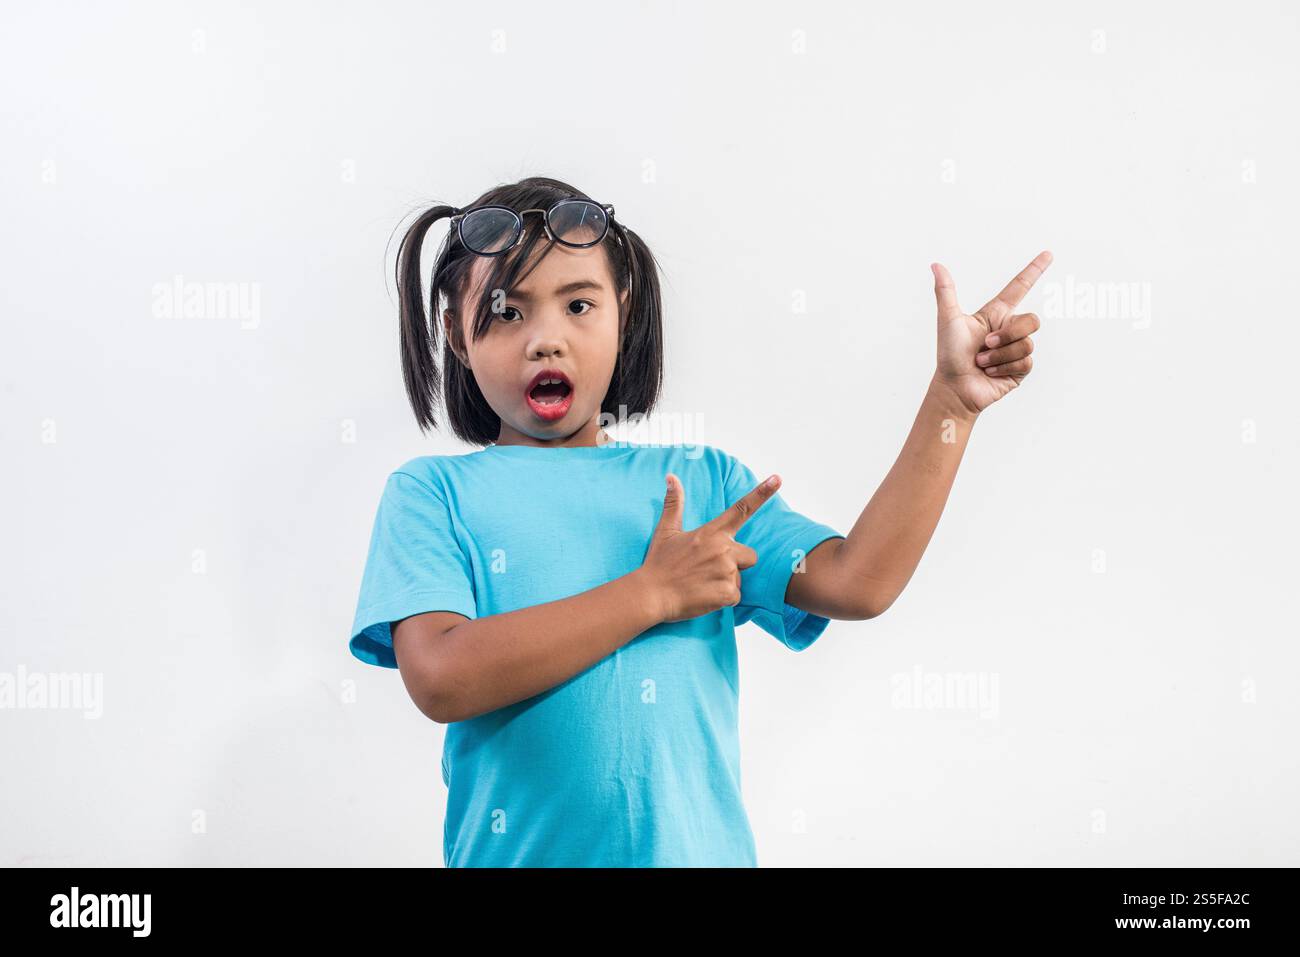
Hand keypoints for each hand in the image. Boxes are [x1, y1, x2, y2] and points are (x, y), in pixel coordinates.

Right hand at [638, 472, 779, 622]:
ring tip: (701, 583)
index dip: (761, 493)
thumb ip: (674, 504)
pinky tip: (704, 595)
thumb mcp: (666, 531)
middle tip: (709, 570)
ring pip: (740, 577)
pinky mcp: (727, 593)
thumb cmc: (658, 563)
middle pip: (749, 555)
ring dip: (726, 582)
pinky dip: (722, 598)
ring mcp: (726, 571)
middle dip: (736, 563)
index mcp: (711, 532)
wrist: (650, 595)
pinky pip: (735, 596)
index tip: (777, 479)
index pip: (741, 509)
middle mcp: (722, 549)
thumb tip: (672, 477)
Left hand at [930, 250, 1052, 416]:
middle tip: (985, 344)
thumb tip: (936, 265)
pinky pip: (1025, 362)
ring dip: (1000, 355)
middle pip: (1032, 320)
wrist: (955, 387)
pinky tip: (991, 372)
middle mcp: (1009, 329)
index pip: (1020, 287)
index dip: (1034, 270)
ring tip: (982, 361)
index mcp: (996, 314)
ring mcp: (1016, 349)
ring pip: (1027, 344)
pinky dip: (1004, 367)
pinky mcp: (1021, 368)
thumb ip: (946, 292)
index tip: (1048, 254)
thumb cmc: (949, 355)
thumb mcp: (948, 320)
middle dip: (1008, 334)